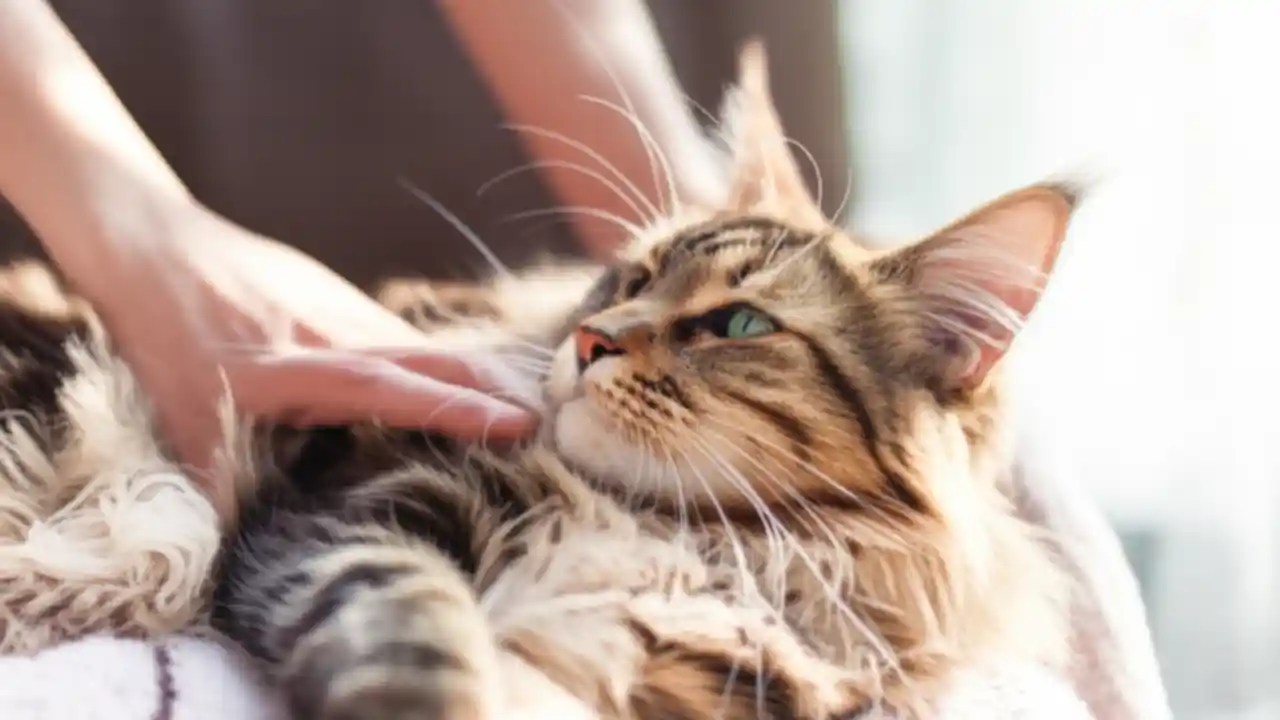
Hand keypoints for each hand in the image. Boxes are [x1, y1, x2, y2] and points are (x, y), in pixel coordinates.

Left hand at [89, 203, 535, 519]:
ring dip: (480, 382)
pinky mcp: (354, 310)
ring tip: (530, 422)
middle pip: (434, 359)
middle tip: (552, 431)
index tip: (516, 426)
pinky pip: (410, 344)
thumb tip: (244, 558)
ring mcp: (351, 317)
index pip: (386, 386)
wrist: (159, 248)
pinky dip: (447, 373)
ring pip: (429, 350)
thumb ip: (217, 484)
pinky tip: (474, 395)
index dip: (450, 409)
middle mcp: (336, 337)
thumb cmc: (168, 336)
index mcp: (297, 366)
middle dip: (496, 394)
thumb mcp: (182, 416)